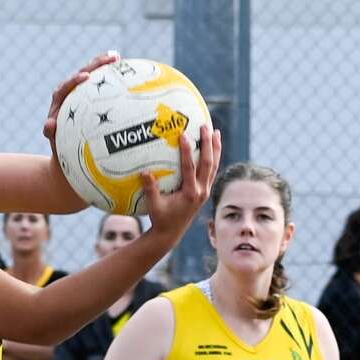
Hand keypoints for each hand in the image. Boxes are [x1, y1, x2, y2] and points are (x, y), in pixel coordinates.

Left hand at [42, 51, 119, 150]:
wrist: (67, 150)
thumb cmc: (60, 147)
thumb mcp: (54, 141)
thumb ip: (50, 132)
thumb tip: (50, 124)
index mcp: (60, 101)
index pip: (66, 87)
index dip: (75, 80)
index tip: (86, 76)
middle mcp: (70, 93)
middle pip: (82, 74)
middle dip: (95, 64)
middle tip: (109, 59)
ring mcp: (82, 94)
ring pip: (93, 76)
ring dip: (104, 65)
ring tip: (117, 56)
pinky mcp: (92, 97)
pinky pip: (102, 86)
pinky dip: (113, 79)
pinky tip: (126, 72)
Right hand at [141, 126, 221, 246]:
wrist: (171, 233)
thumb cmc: (160, 219)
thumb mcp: (153, 205)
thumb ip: (150, 189)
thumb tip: (144, 172)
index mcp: (190, 194)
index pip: (190, 168)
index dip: (187, 151)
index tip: (183, 135)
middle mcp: (201, 191)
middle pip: (208, 164)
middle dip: (208, 144)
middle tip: (206, 126)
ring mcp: (205, 191)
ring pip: (214, 166)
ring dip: (216, 149)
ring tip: (215, 132)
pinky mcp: (204, 191)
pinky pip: (211, 171)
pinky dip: (213, 158)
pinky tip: (212, 147)